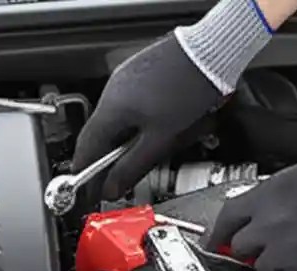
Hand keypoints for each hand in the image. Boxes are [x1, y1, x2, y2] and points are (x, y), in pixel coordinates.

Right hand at [72, 35, 221, 200]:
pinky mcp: (141, 72)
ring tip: (142, 155)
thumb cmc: (189, 90)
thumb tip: (112, 188)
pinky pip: (130, 105)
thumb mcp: (161, 140)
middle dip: (108, 160)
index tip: (90, 192)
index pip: (87, 149)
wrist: (210, 53)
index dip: (86, 175)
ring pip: (117, 120)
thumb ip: (133, 166)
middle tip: (117, 180)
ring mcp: (126, 78)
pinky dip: (136, 123)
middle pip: (101, 135)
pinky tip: (154, 129)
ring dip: (125, 141)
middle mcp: (112, 90)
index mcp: (111, 108)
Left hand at [202, 159, 296, 270]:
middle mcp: (270, 225)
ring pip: (262, 267)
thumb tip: (261, 209)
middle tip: (264, 246)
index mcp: (267, 196)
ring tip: (295, 251)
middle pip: (241, 247)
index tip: (216, 242)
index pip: (227, 218)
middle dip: (250, 248)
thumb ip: (273, 196)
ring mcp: (285, 251)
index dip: (218, 233)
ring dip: (272, 262)